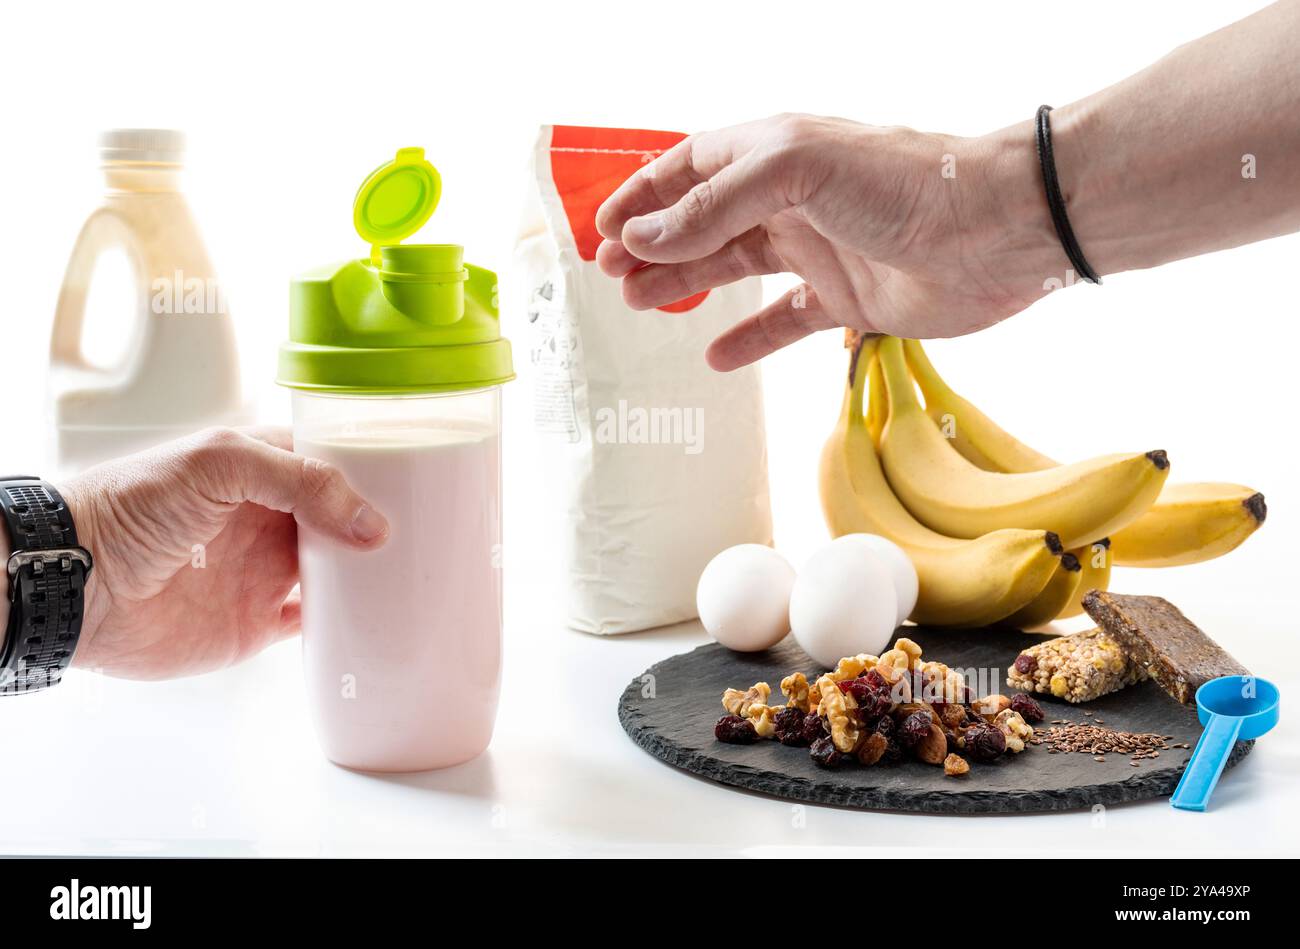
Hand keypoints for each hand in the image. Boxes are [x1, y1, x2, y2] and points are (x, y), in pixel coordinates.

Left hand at [57, 428, 388, 679]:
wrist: (77, 584)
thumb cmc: (132, 507)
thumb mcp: (220, 464)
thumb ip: (299, 481)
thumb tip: (370, 523)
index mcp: (258, 471)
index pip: (328, 464)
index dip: (370, 471)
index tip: (416, 483)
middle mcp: (266, 520)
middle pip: (340, 521)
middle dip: (378, 525)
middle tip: (427, 532)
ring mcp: (263, 573)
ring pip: (335, 572)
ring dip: (368, 574)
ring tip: (415, 573)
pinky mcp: (255, 624)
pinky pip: (312, 625)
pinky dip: (343, 623)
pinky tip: (373, 617)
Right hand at [596, 113, 1061, 369]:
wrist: (994, 233)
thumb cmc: (902, 182)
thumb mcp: (793, 173)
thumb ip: (714, 208)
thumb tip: (642, 238)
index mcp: (775, 151)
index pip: (691, 168)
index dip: (644, 196)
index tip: (602, 228)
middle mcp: (792, 197)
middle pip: (704, 222)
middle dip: (653, 246)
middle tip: (611, 278)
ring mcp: (818, 249)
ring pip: (734, 268)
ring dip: (685, 285)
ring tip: (640, 304)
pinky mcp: (846, 299)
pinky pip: (784, 320)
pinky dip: (749, 338)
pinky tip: (715, 357)